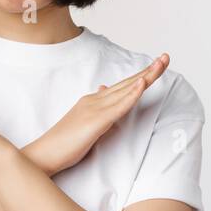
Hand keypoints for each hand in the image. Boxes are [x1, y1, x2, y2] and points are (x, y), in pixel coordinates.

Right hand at [27, 52, 169, 175]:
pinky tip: (142, 84)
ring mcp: (94, 110)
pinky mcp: (95, 122)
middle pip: (127, 83)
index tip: (157, 66)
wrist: (43, 154)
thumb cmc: (62, 143)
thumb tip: (104, 92)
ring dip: (145, 76)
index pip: (122, 86)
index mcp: (92, 102)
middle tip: (166, 57)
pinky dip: (131, 94)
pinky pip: (118, 107)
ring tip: (161, 63)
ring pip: (125, 90)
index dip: (140, 76)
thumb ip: (96, 109)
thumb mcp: (83, 123)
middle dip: (149, 70)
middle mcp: (94, 101)